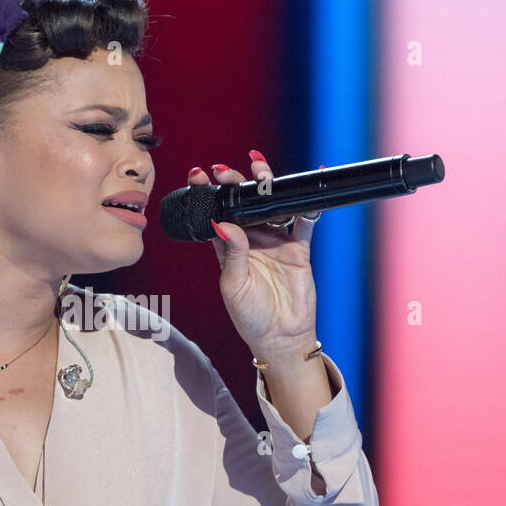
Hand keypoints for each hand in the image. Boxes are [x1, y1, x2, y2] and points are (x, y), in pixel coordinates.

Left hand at [190, 150, 319, 360]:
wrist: (280, 337)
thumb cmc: (250, 316)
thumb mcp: (234, 286)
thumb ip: (232, 253)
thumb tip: (224, 223)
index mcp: (227, 247)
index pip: (214, 213)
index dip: (206, 194)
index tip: (197, 176)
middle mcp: (251, 239)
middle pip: (242, 202)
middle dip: (233, 182)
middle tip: (223, 170)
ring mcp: (275, 240)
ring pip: (271, 203)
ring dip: (266, 184)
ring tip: (259, 168)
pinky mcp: (298, 247)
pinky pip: (304, 220)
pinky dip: (308, 203)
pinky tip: (308, 188)